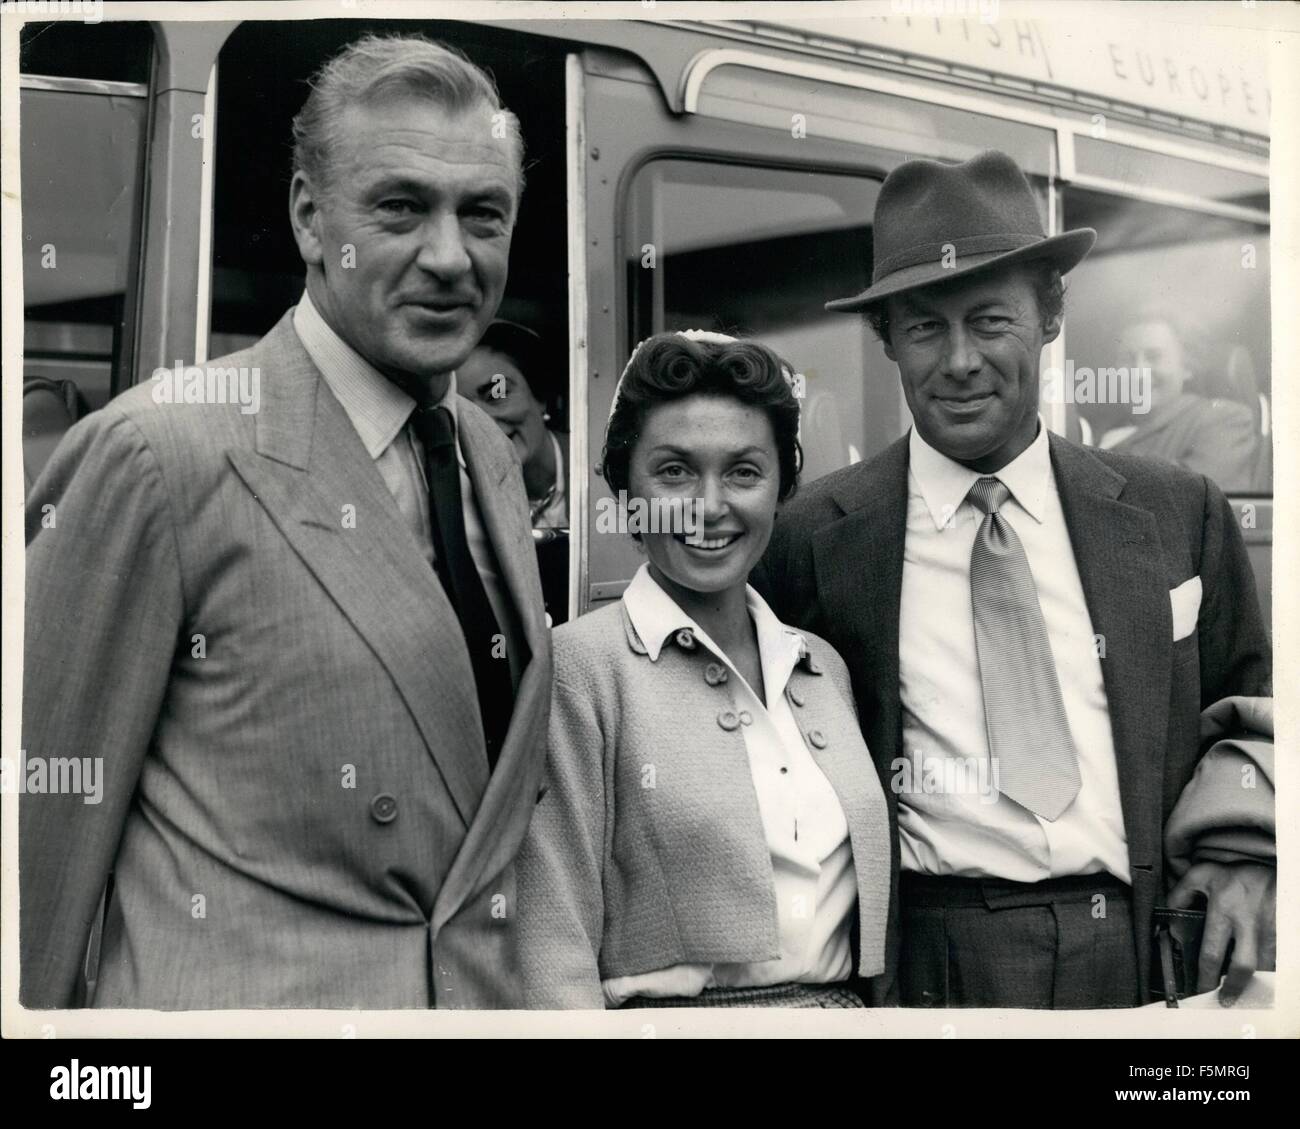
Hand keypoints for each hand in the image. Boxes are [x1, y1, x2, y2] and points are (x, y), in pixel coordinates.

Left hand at [1167, 860, 1275, 1005]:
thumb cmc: (1235, 875)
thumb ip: (1181, 893)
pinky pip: (1278, 961)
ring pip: (1263, 968)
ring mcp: (1271, 929)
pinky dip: (1268, 973)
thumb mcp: (1202, 875)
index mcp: (1223, 909)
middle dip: (1232, 989)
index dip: (1205, 976)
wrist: (1275, 869)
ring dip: (1252, 983)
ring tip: (1241, 992)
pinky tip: (1260, 978)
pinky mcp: (1286, 933)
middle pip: (1242, 967)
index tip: (1201, 990)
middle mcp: (1248, 922)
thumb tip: (1169, 916)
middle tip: (1225, 1001)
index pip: (1211, 951)